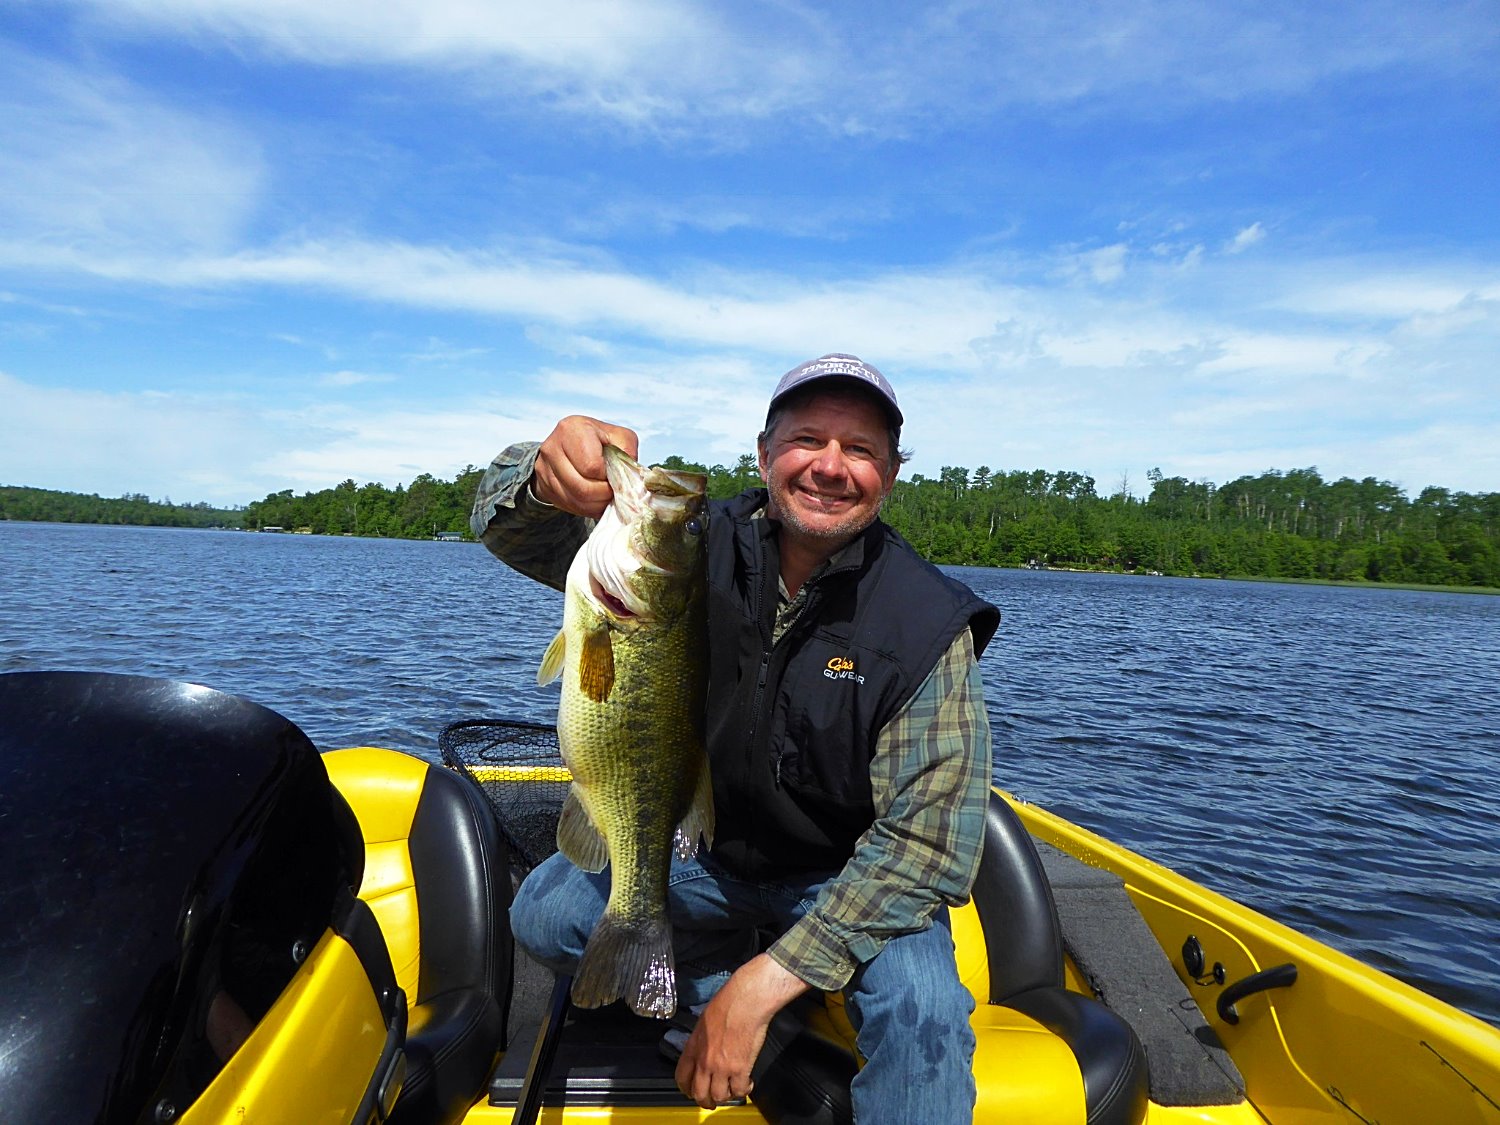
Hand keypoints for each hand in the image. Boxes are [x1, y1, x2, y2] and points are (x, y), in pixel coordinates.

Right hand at [531, 415, 639, 518]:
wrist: (569, 445)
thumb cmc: (599, 440)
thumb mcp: (618, 437)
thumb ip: (627, 452)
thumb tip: (629, 477)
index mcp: (572, 429)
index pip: (592, 466)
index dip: (608, 477)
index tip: (614, 475)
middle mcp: (553, 447)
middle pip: (583, 488)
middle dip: (604, 495)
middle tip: (614, 492)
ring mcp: (544, 467)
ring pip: (575, 500)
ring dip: (596, 504)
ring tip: (606, 497)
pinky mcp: (543, 484)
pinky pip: (568, 505)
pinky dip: (586, 508)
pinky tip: (595, 501)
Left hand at [674, 953, 810, 1108]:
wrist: (746, 1000)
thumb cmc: (728, 1003)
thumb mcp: (704, 1021)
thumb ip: (701, 1040)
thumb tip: (703, 1048)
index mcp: (694, 1047)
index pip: (682, 1077)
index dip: (686, 1088)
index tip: (691, 1090)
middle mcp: (705, 1060)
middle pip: (699, 1094)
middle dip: (705, 1101)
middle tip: (711, 1101)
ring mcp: (722, 1067)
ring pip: (719, 1096)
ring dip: (726, 1096)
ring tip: (732, 1090)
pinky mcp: (741, 1068)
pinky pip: (740, 1091)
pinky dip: (744, 1091)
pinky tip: (747, 1084)